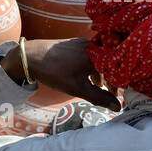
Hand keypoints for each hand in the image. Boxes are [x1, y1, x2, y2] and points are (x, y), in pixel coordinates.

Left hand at [3, 38, 119, 109]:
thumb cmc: (54, 72)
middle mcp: (95, 46)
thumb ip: (99, 97)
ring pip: (101, 61)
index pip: (119, 70)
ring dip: (103, 75)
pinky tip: (89, 78)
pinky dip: (94, 68)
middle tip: (112, 94)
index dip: (121, 84)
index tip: (120, 95)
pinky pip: (92, 56)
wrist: (30, 56)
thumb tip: (117, 107)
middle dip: (113, 80)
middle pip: (111, 64)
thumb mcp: (77, 88)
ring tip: (101, 88)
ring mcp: (85, 43)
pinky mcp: (77, 44)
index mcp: (98, 55)